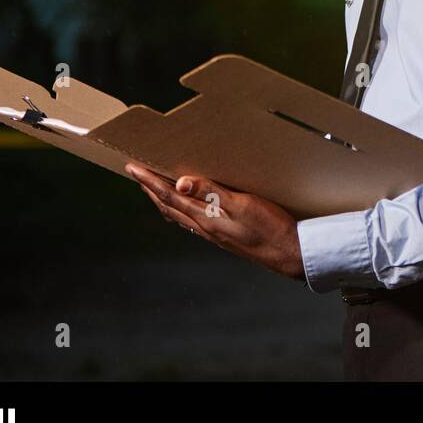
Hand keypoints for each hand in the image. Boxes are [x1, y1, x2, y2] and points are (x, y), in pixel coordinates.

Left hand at [125, 162, 304, 280]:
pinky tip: (187, 208)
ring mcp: (214, 234)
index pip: (170, 196)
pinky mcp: (225, 236)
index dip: (150, 181)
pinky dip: (181, 210)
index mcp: (206, 218)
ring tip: (155, 188)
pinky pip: (193, 221)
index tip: (133, 168)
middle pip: (169, 207)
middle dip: (151, 190)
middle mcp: (205, 228)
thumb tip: (180, 184)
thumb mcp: (242, 205)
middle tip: (137, 174)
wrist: (289, 254)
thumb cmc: (270, 228)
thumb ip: (212, 193)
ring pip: (179, 215)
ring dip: (164, 200)